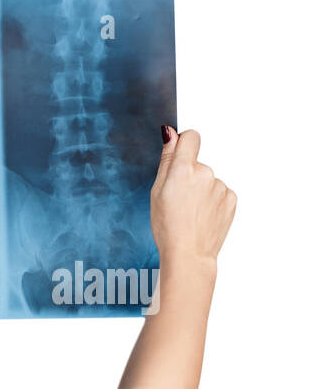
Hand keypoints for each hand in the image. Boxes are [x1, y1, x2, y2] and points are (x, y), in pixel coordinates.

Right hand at [150, 129, 236, 266]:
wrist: (188, 253)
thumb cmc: (167, 227)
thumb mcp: (156, 192)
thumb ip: (166, 160)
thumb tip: (170, 135)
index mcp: (183, 170)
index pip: (191, 137)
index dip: (183, 145)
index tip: (178, 157)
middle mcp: (205, 173)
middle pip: (197, 164)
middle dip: (188, 177)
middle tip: (178, 200)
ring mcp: (220, 186)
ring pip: (208, 180)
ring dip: (200, 191)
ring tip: (190, 212)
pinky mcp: (231, 198)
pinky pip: (219, 192)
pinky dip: (211, 201)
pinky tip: (201, 216)